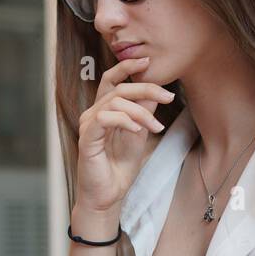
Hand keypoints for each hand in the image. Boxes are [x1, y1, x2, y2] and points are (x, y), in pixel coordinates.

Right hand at [74, 57, 176, 214]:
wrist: (109, 195)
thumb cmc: (120, 167)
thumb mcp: (139, 133)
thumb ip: (144, 112)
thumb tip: (155, 90)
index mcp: (104, 110)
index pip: (112, 79)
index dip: (127, 67)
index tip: (148, 60)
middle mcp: (93, 113)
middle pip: (118, 87)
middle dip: (146, 88)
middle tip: (168, 95)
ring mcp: (88, 125)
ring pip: (114, 102)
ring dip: (140, 111)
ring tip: (155, 126)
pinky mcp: (86, 138)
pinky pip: (104, 118)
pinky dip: (124, 120)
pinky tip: (138, 130)